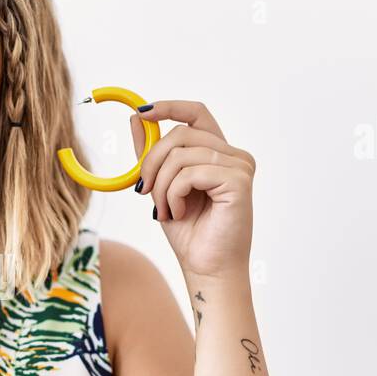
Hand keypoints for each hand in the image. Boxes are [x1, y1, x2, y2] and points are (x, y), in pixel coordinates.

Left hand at [129, 100, 254, 279]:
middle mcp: (233, 155)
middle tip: (143, 191)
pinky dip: (173, 194)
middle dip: (152, 161)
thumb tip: (137, 120)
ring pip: (181, 154)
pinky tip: (179, 213)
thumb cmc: (190, 233)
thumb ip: (152, 155)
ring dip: (161, 185)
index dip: (168, 107)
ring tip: (166, 210)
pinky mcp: (238, 180)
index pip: (196, 113)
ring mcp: (239, 166)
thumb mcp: (161, 187)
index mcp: (218, 154)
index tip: (142, 113)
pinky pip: (189, 173)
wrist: (206, 268)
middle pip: (180, 133)